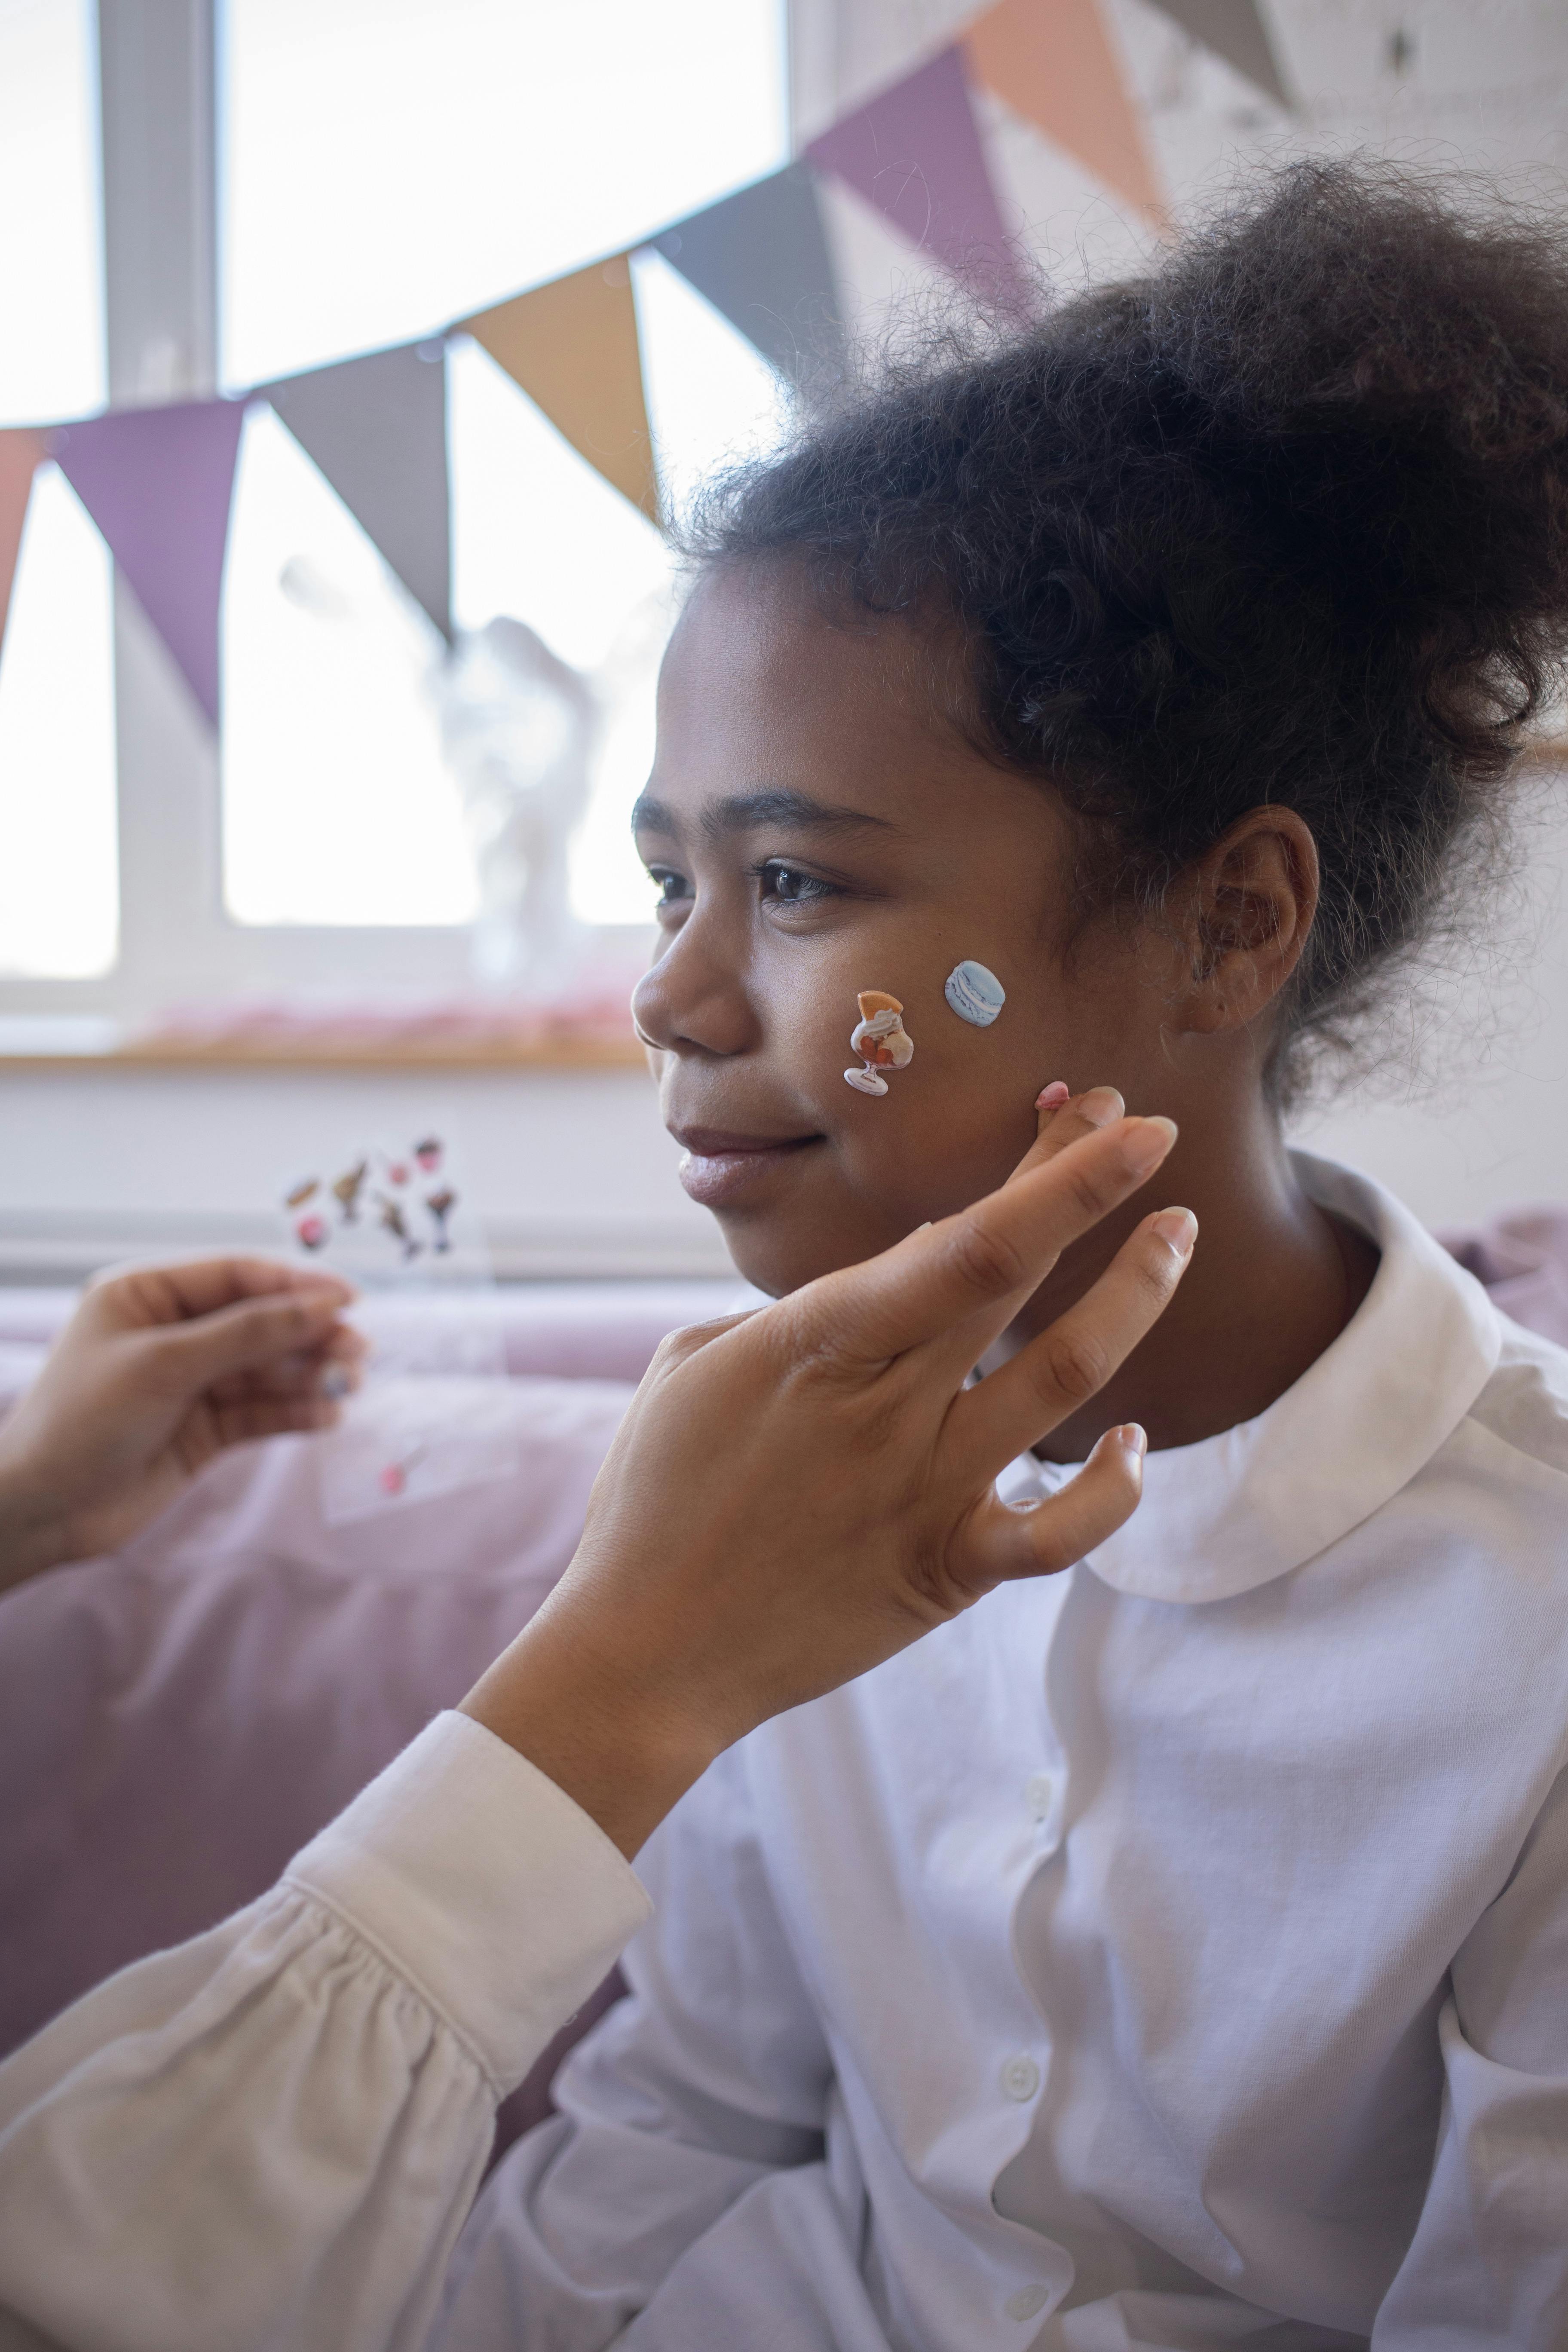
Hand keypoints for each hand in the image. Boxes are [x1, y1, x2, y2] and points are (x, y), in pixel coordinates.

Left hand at [0, 1258, 366, 1590]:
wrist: (43, 1510)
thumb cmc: (83, 1421)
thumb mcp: (164, 1364)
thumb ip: (246, 1334)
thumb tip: (322, 1306)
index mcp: (147, 1295)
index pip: (236, 1275)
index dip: (296, 1284)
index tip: (349, 1300)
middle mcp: (172, 1332)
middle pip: (260, 1321)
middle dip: (310, 1334)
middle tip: (359, 1352)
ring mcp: (190, 1382)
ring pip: (267, 1368)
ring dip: (311, 1375)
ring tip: (350, 1385)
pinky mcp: (205, 1429)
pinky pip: (262, 1412)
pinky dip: (295, 1412)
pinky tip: (327, 1417)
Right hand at [463, 1108, 1193, 1854]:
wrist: (642, 1654)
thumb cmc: (654, 1496)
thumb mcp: (699, 1365)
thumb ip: (802, 1314)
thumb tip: (892, 1279)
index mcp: (814, 1343)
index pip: (961, 1241)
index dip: (1051, 1174)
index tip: (1100, 1110)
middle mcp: (885, 1410)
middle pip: (1018, 1278)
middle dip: (1094, 1191)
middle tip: (1150, 1134)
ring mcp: (924, 1493)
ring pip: (1065, 1380)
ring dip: (1134, 1296)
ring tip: (1176, 1236)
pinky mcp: (945, 1573)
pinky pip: (1057, 1533)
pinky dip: (1111, 1489)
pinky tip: (1134, 1443)